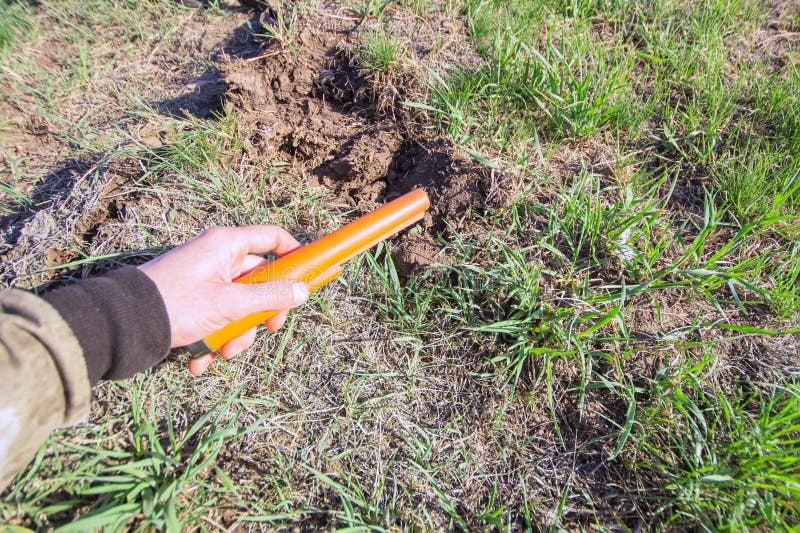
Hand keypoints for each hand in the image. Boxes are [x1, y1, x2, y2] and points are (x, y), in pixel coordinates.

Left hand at [138, 226, 308, 375]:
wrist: (123, 327)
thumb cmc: (177, 305)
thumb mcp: (230, 304)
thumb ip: (270, 297)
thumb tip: (302, 291)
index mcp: (226, 245)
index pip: (272, 237)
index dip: (295, 254)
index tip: (308, 278)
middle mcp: (216, 258)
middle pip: (259, 281)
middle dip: (260, 313)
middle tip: (269, 328)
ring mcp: (203, 281)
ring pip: (238, 306)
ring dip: (235, 335)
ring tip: (221, 353)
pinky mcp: (191, 302)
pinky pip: (216, 319)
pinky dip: (212, 340)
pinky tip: (200, 361)